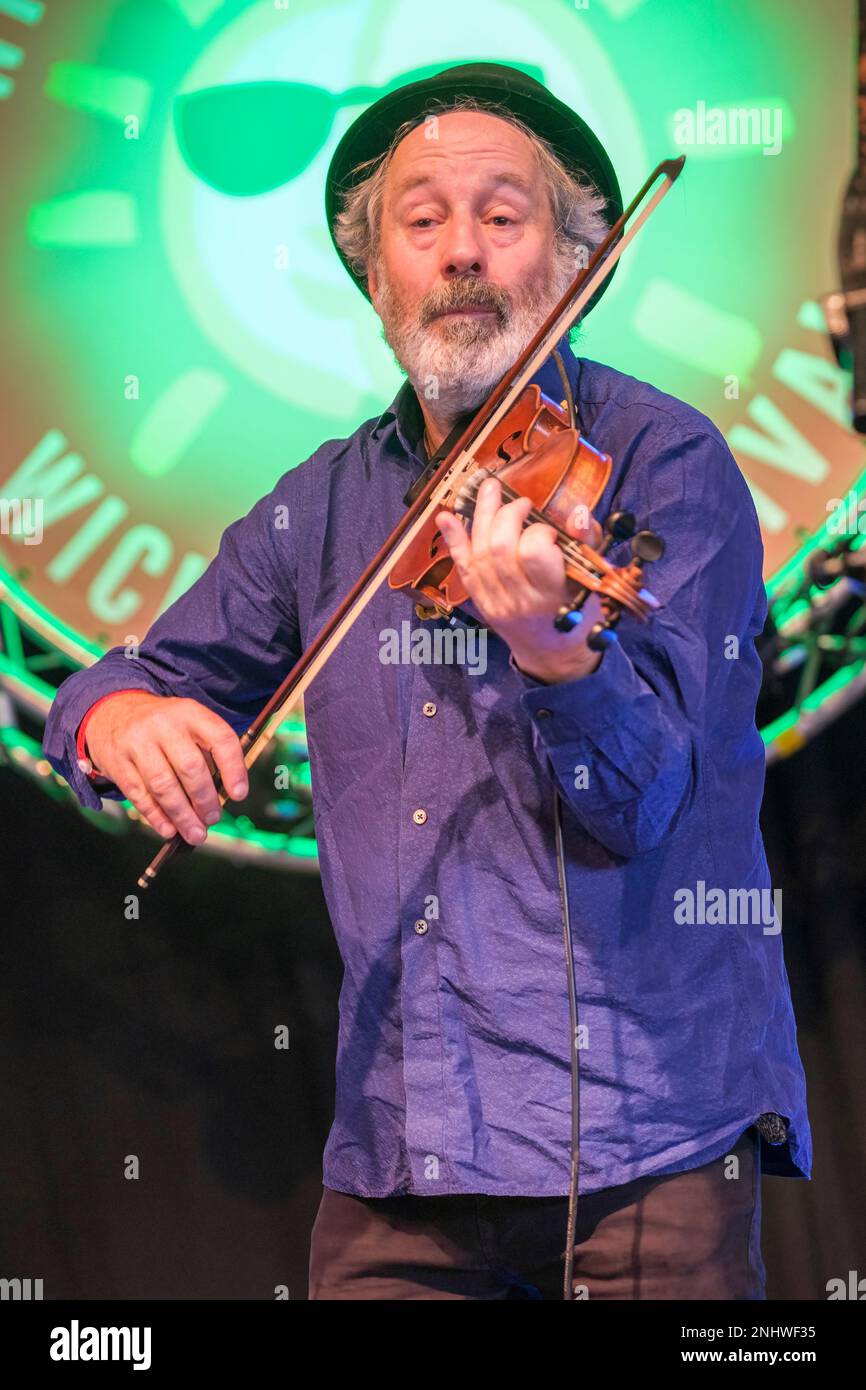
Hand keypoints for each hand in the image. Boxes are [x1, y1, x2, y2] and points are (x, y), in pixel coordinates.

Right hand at [85, 691, 248, 843]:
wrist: (112, 712)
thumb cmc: (163, 727)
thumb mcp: (188, 724)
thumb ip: (207, 753)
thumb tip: (223, 797)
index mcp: (190, 712)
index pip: (220, 738)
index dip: (234, 769)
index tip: (239, 795)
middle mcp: (163, 725)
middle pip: (190, 767)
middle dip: (205, 799)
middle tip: (213, 819)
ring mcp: (137, 743)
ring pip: (163, 785)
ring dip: (182, 815)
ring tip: (196, 833)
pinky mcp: (117, 762)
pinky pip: (139, 795)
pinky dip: (156, 816)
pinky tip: (169, 830)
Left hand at [435, 476, 604, 683]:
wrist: (555, 654)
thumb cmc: (579, 613)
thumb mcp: (591, 581)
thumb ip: (587, 543)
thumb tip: (579, 511)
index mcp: (552, 595)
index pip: (534, 553)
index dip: (539, 531)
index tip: (549, 531)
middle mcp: (520, 600)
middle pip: (500, 547)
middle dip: (508, 515)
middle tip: (522, 505)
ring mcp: (496, 602)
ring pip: (480, 552)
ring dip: (482, 515)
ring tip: (490, 491)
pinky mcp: (481, 602)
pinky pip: (463, 567)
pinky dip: (454, 539)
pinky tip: (445, 517)